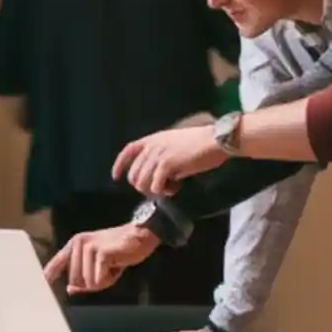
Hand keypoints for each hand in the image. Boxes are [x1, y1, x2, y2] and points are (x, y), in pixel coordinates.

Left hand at [43, 223, 159, 294]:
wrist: (141, 235)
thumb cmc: (120, 250)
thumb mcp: (99, 265)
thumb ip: (83, 277)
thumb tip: (70, 289)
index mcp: (75, 244)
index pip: (57, 262)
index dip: (48, 275)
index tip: (40, 284)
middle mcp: (78, 243)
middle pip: (76, 281)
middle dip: (93, 282)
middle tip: (107, 269)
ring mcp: (88, 247)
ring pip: (87, 283)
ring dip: (103, 280)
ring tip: (113, 265)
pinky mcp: (100, 252)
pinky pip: (98, 280)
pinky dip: (109, 279)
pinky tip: (117, 265)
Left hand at [111, 125, 228, 195]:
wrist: (215, 140)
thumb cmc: (201, 143)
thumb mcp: (175, 142)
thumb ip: (162, 153)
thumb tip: (156, 173)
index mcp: (153, 139)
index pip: (129, 151)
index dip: (120, 165)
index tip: (116, 177)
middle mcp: (152, 146)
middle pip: (134, 174)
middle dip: (144, 186)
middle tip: (161, 189)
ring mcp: (158, 155)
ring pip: (142, 183)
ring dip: (155, 191)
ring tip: (171, 187)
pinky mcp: (167, 165)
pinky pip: (155, 187)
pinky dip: (165, 192)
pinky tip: (177, 187)